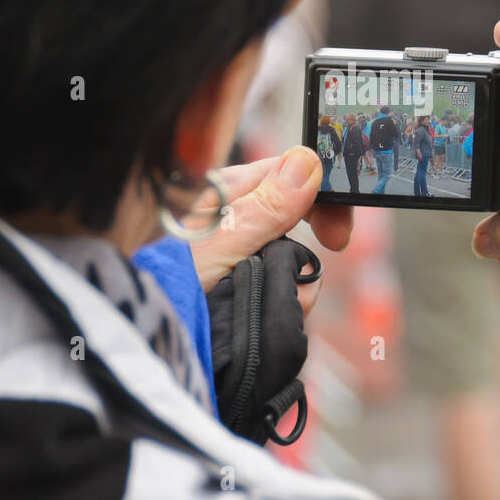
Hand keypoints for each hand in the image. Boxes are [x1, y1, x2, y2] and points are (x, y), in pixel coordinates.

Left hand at [186, 147, 350, 315]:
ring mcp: (250, 250)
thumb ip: (267, 206)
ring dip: (293, 286)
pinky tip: (265, 316)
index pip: (295, 173)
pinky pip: (288, 285)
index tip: (337, 237)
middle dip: (306, 255)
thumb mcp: (225, 245)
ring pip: (298, 257)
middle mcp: (244, 216)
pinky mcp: (252, 281)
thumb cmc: (178, 286)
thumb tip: (306, 161)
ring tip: (265, 307)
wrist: (162, 338)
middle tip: (302, 284)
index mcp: (234, 192)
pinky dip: (285, 304)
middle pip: (304, 219)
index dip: (324, 200)